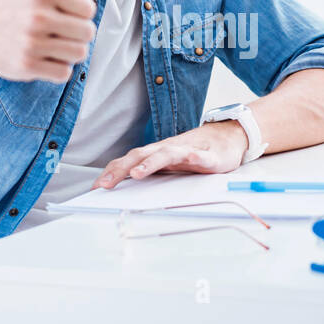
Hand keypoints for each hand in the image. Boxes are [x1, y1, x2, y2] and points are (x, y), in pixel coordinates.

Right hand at [0, 0, 96, 82]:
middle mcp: (36, 17)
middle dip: (75, 31)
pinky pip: (63, 73)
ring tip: (48, 40)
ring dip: (67, 50)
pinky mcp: (26, 66)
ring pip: (78, 54)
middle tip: (54, 27)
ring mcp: (30, 43)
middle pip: (87, 33)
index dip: (77, 9)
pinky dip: (56, 67)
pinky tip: (39, 55)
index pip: (88, 8)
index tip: (59, 7)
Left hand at [92, 121, 248, 188]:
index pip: (129, 161)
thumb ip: (150, 172)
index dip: (111, 172)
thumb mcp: (169, 163)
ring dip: (150, 163)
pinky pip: (200, 155)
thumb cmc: (195, 151)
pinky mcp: (209, 155)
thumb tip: (125, 185)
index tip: (96, 187)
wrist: (228, 136)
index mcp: (157, 153)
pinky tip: (190, 159)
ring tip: (137, 173)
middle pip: (140, 155)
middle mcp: (168, 149)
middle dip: (120, 169)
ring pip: (166, 154)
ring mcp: (188, 150)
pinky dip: (194, 156)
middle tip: (105, 184)